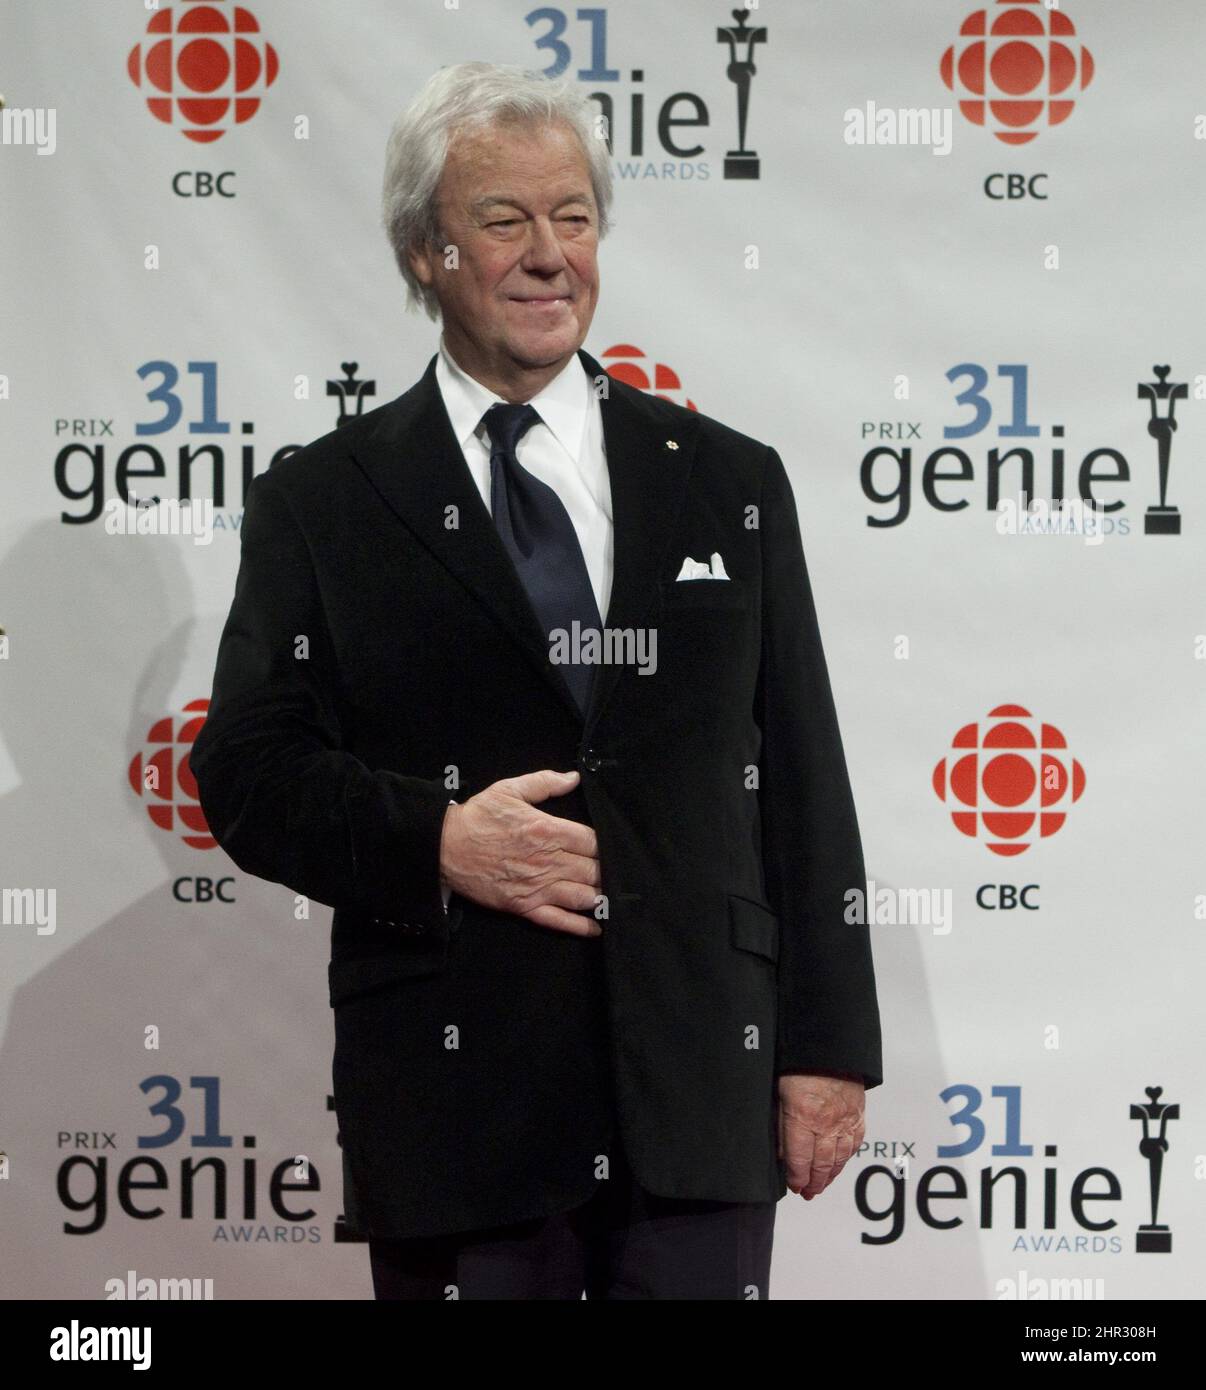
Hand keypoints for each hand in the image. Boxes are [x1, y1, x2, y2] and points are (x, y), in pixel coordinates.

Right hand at [439, 769, 601, 936]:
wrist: (444, 847)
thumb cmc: (478, 817)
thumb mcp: (509, 789)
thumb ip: (545, 782)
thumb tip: (574, 778)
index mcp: (548, 830)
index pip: (593, 842)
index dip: (608, 847)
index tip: (614, 849)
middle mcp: (548, 861)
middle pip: (594, 870)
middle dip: (609, 873)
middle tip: (620, 875)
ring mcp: (537, 887)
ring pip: (583, 896)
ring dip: (602, 898)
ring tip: (614, 898)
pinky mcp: (525, 907)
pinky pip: (559, 920)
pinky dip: (581, 925)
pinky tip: (597, 927)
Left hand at [776, 1072, 864, 1199]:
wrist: (829, 1045)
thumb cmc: (798, 1065)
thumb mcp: (779, 1093)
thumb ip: (781, 1124)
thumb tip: (782, 1153)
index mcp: (803, 1117)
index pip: (799, 1160)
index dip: (796, 1178)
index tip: (794, 1187)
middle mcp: (827, 1124)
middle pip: (821, 1164)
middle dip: (813, 1183)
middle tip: (808, 1194)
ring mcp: (845, 1121)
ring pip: (839, 1158)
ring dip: (830, 1176)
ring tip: (821, 1186)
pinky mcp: (858, 1115)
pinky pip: (854, 1143)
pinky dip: (846, 1158)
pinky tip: (839, 1165)